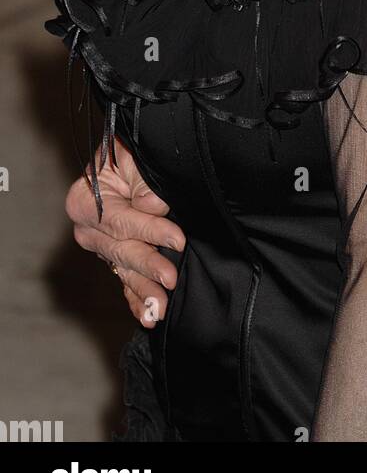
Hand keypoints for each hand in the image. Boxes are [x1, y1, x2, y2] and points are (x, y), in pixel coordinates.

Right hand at [66, 138, 184, 328]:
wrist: (125, 159)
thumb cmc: (130, 156)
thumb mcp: (135, 160)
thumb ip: (144, 184)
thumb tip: (153, 206)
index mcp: (84, 201)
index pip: (120, 221)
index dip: (150, 230)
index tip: (177, 240)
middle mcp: (86, 228)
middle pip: (120, 250)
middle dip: (147, 265)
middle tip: (169, 279)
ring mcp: (100, 247)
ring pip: (123, 270)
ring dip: (143, 290)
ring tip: (160, 308)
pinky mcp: (114, 258)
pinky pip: (124, 280)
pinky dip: (136, 299)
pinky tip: (148, 316)